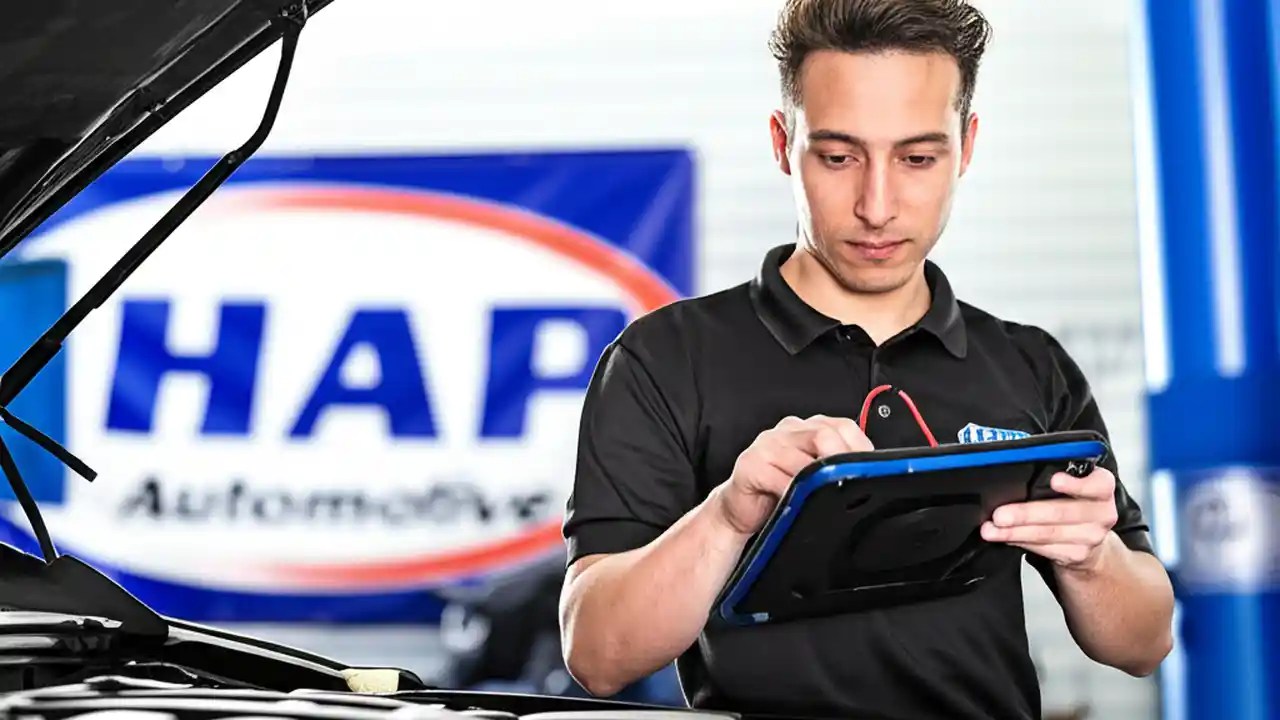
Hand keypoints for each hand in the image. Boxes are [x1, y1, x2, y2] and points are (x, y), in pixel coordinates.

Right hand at [714, 414, 872, 536]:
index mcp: (807, 428)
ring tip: (827, 499)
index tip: (871, 472)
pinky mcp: (750, 464)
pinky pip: (778, 478)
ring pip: (803, 459)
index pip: (843, 426)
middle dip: (842, 464)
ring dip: (818, 483)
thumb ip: (836, 469)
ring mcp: (768, 444)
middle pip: (824, 436)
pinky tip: (798, 504)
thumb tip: (871, 476)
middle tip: (850, 487)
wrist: (741, 508)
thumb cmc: (780, 491)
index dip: (860, 449)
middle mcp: (788, 430)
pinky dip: (792, 494)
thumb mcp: (814, 477)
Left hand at [981, 466, 1118, 571]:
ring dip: (1015, 532)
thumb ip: (1053, 473)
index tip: (1055, 480)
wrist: (1089, 538)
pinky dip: (1020, 542)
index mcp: (1102, 487)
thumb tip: (1016, 470)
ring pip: (1048, 534)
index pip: (1096, 483)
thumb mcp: (1072, 481)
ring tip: (992, 529)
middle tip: (1000, 515)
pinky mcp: (1078, 555)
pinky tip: (1005, 537)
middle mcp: (1102, 512)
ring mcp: (1092, 536)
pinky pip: (1043, 549)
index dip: (1076, 483)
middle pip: (1061, 512)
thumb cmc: (1073, 501)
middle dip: (1025, 514)